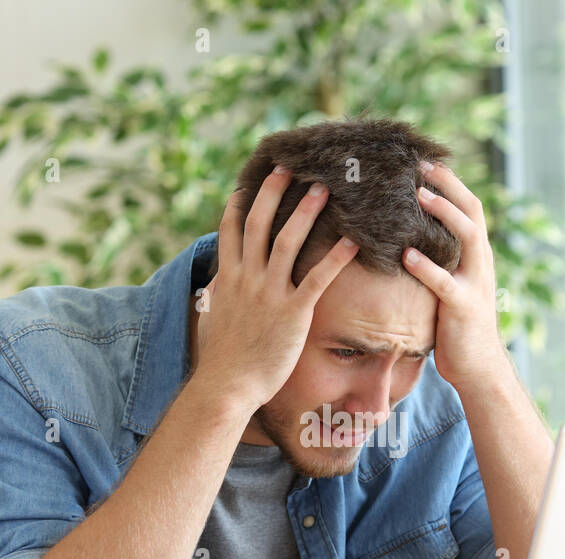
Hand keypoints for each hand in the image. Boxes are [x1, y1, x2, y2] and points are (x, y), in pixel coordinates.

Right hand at [194, 167, 359, 409]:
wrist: (227, 386)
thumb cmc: (221, 360)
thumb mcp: (211, 319)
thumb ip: (215, 297)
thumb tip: (212, 286)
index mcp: (227, 279)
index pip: (231, 231)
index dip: (239, 204)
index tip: (247, 184)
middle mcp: (247, 279)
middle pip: (260, 224)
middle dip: (273, 193)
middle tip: (290, 167)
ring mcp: (269, 294)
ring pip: (288, 242)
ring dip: (306, 212)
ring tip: (324, 189)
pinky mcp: (293, 313)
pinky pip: (318, 278)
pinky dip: (335, 257)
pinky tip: (353, 240)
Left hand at [401, 161, 508, 392]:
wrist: (478, 366)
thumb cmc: (456, 324)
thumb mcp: (450, 285)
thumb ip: (438, 260)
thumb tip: (406, 236)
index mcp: (476, 255)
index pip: (469, 207)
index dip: (450, 182)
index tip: (425, 160)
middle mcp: (480, 263)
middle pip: (472, 211)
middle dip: (449, 186)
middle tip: (421, 166)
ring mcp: (475, 283)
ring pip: (467, 237)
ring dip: (444, 214)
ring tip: (419, 197)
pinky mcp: (463, 307)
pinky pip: (444, 282)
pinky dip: (426, 267)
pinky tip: (406, 255)